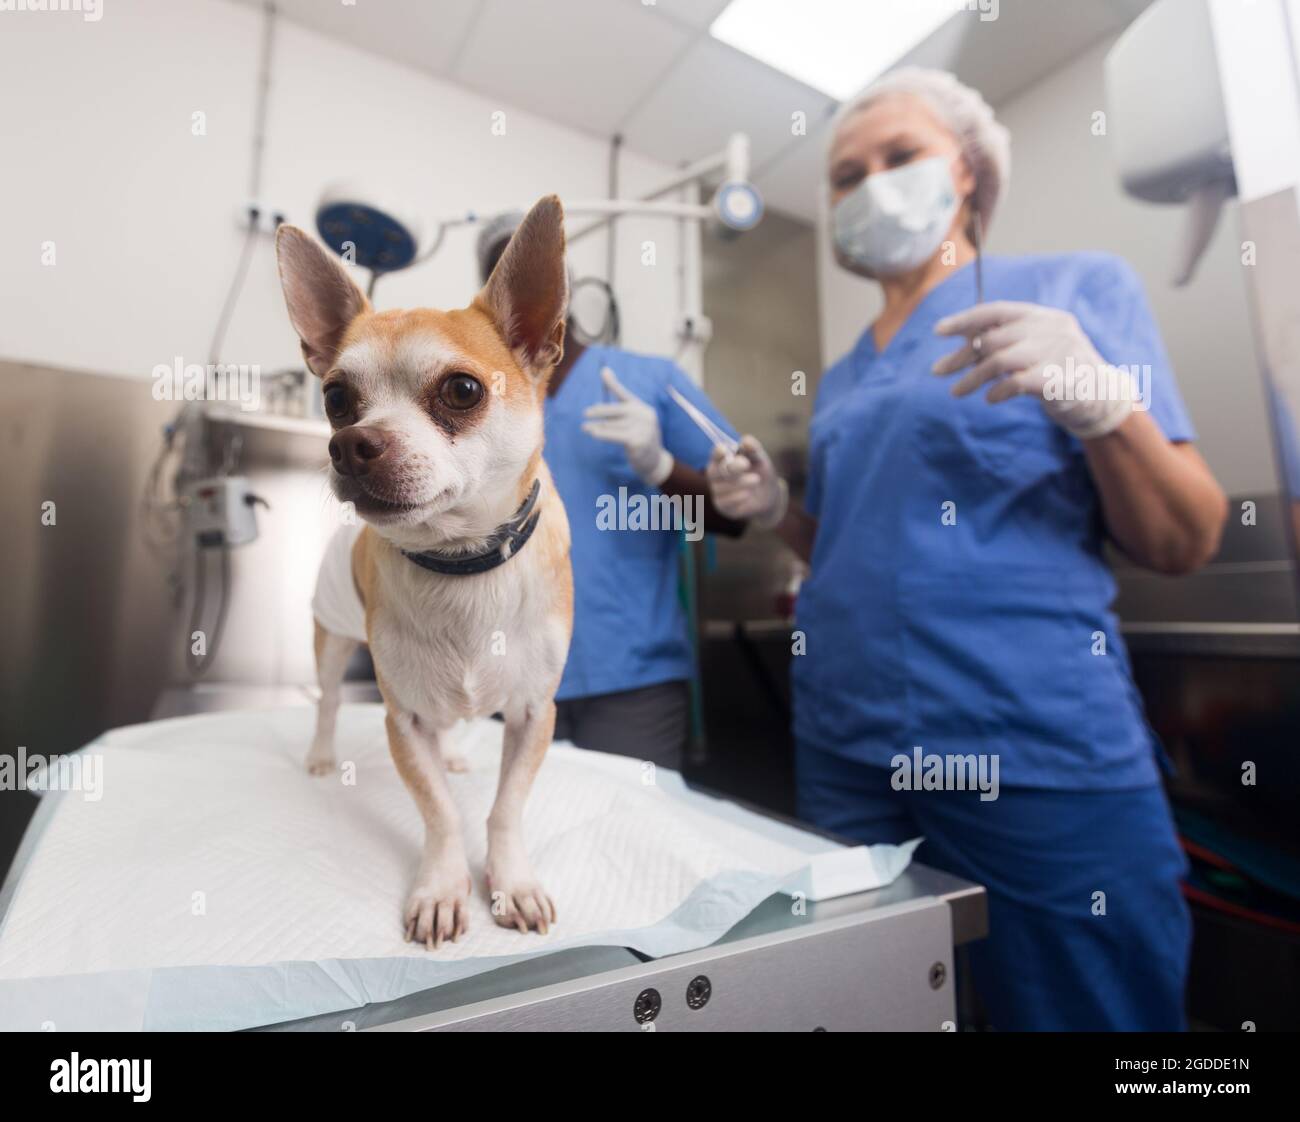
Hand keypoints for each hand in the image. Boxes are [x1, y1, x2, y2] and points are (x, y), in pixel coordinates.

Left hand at [581, 367, 672, 485]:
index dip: (613, 383)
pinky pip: (616, 436)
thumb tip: (599, 406)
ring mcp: (644, 428)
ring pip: (615, 425)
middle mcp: (645, 415)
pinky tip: (594, 433)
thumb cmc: (640, 439)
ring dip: (598, 426)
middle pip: (617, 410)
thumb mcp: (633, 424)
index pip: (624, 394)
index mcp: (642, 408)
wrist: (655, 462)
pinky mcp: (639, 441)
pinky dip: (603, 434)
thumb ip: (619, 413)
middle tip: (586, 413)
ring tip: (586, 428)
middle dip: (600, 411)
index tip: (604, 371)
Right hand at [707, 435, 788, 529]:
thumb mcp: (760, 459)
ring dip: (741, 482)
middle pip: (714, 471)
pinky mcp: (722, 507)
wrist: (769, 495)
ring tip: (756, 479)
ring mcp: (717, 492)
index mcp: (722, 460)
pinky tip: (749, 494)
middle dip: (731, 467)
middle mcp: (715, 475)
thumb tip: (745, 441)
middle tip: (746, 464)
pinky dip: (739, 497)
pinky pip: (726, 502)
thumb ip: (754, 449)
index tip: (724, 450)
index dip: (717, 453)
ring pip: (722, 487)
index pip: (715, 455)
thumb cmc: (760, 472)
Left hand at [933, 301, 1138, 438]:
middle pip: (992, 338)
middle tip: (938, 371)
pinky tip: (990, 398)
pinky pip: (1014, 383)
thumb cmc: (1059, 371)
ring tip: (956, 391)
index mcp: (1042, 316)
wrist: (1101, 397)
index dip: (965, 319)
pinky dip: (996, 391)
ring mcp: (1056, 353)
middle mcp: (1050, 329)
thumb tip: (962, 345)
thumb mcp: (1035, 349)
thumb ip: (1006, 342)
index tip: (939, 331)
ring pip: (999, 360)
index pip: (996, 310)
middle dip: (960, 355)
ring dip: (971, 377)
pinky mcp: (1058, 380)